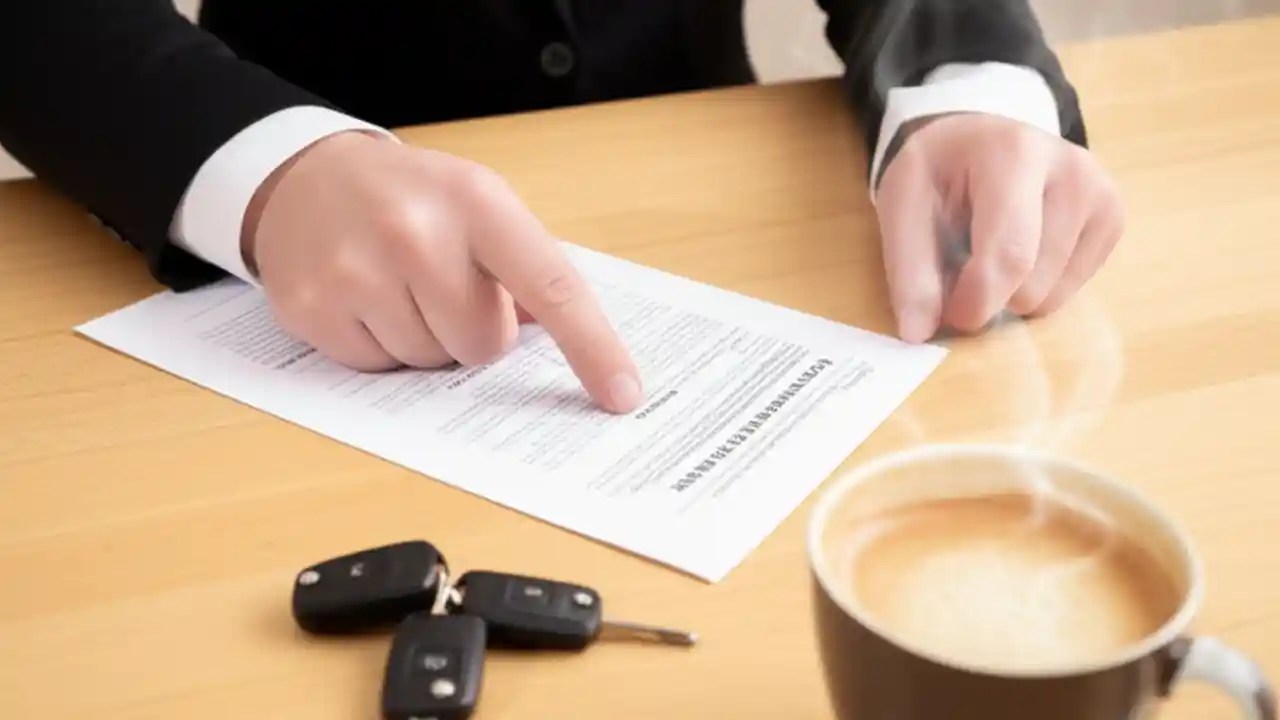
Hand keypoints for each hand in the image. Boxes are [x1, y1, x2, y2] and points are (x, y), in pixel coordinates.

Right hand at [241, 131, 643, 412]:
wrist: (304, 177)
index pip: (551, 286)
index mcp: (477, 202)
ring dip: (424, 340)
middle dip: (473, 330)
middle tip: (442, 286)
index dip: (592, 347)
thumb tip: (574, 346)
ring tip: (397, 287)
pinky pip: (377, 370)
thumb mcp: (478, 206)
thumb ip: (528, 269)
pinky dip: (378, 348)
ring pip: (431, 363)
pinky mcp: (313, 308)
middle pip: (484, 345)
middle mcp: (416, 232)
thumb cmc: (412, 199)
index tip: (622, 395)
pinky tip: (363, 301)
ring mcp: (357, 270)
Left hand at [874, 113, 1125, 341]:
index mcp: (1013, 155)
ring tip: (990, 248)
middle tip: (957, 272)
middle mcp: (1071, 169)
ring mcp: (1101, 193)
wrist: (979, 140)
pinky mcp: (1113, 218)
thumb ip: (908, 269)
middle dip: (988, 300)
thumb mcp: (902, 205)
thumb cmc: (940, 172)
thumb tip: (917, 333)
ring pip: (1052, 296)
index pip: (1009, 253)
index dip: (977, 300)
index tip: (950, 318)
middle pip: (1032, 283)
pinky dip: (1037, 288)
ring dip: (1011, 294)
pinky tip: (1022, 248)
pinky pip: (1071, 292)